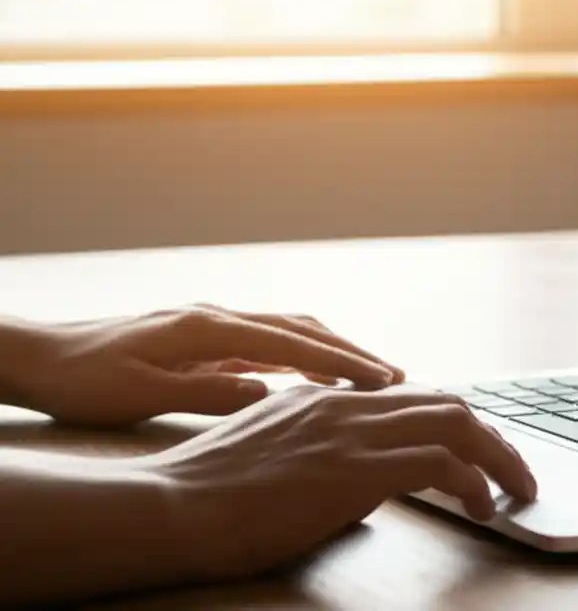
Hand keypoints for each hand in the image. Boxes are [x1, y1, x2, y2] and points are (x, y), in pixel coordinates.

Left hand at [2, 305, 403, 425]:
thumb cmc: (86, 380)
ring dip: (333, 349)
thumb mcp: (143, 394)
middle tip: (398, 376)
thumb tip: (270, 393)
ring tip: (372, 374)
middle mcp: (218, 317)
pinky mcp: (207, 337)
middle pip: (301, 328)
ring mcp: (213, 324)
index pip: (292, 343)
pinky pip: (268, 342)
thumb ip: (210, 393)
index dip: (342, 361)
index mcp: (208, 328)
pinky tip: (319, 375)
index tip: (383, 379)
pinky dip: (304, 355)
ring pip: (289, 330)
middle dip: (352, 350)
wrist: (44, 356)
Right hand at [143, 384, 537, 580]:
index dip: (457, 423)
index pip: (414, 397)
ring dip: (498, 457)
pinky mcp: (356, 469)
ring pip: (456, 423)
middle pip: (447, 403)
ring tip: (516, 488)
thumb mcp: (273, 451)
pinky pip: (440, 464)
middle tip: (514, 469)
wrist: (171, 507)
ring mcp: (352, 431)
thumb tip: (366, 484)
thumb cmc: (209, 493)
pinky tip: (481, 507)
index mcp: (325, 397)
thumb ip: (324, 451)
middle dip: (492, 437)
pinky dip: (473, 483)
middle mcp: (345, 403)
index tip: (480, 449)